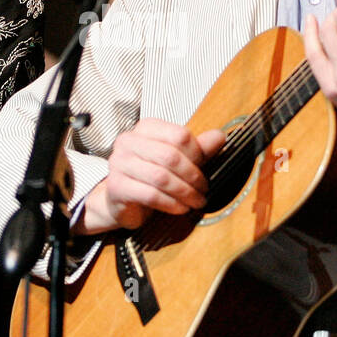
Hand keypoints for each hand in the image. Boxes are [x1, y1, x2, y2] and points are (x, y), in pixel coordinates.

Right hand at [77, 119, 227, 233]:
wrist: (122, 201)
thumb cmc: (149, 177)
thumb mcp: (176, 160)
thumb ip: (197, 148)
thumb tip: (219, 137)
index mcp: (146, 128)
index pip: (179, 135)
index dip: (197, 154)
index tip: (204, 168)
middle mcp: (128, 141)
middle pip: (170, 156)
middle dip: (192, 176)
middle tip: (203, 190)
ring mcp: (119, 163)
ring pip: (161, 177)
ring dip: (184, 192)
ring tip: (196, 201)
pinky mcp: (116, 186)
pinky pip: (150, 195)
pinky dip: (171, 204)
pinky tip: (180, 208)